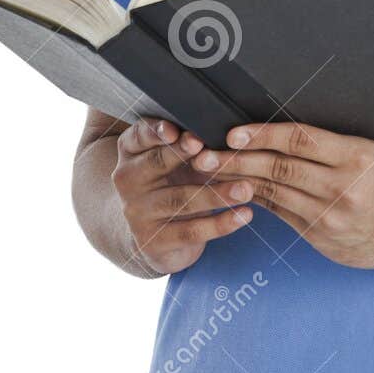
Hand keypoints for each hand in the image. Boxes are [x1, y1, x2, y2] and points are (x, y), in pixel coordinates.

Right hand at [111, 117, 253, 274]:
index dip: (157, 131)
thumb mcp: (175, 163)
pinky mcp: (153, 242)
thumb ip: (191, 146)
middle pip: (157, 163)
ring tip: (245, 188)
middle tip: (210, 150)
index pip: (139, 136)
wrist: (153, 239)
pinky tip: (244, 215)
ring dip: (216, 194)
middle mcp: (128, 180)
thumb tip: (229, 132)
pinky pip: (191, 231)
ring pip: (180, 199)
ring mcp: (137, 213)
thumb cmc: (172, 186)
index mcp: (131, 153)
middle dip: (183, 154)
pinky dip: (221, 223)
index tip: (178, 130)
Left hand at [188, 119, 373, 269]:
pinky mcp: (320, 238)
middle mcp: (342, 188)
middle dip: (237, 160)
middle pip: (280, 169)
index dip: (264, 135)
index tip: (234, 132)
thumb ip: (335, 135)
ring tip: (208, 170)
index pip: (301, 141)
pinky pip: (280, 213)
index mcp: (357, 156)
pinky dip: (255, 199)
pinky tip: (234, 189)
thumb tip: (287, 112)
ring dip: (237, 181)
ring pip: (274, 193)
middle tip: (204, 153)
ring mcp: (331, 217)